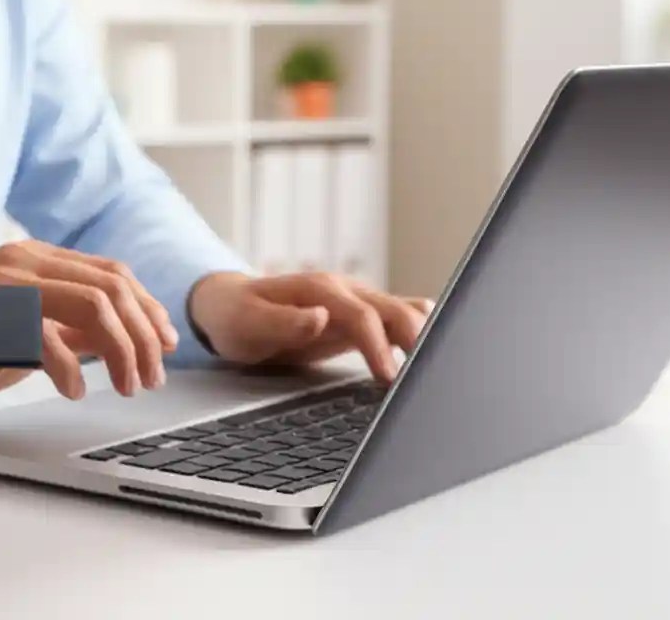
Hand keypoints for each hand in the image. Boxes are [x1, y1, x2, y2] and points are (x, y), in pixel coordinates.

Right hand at [0, 240, 178, 408]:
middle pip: (112, 288)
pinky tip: (74, 391)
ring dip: (122, 352)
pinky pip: (50, 339)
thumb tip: (131, 337)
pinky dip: (71, 370)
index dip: (148, 309)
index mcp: (35, 257)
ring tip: (127, 387)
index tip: (167, 344)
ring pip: (94, 306)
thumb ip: (75, 324)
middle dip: (143, 336)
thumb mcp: (31, 330)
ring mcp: (5, 284)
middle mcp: (23, 260)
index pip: (112, 272)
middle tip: (152, 378)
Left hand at [188, 272, 434, 381]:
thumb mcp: (247, 322)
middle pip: (396, 311)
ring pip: (404, 313)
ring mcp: (356, 303)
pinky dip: (419, 337)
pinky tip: (433, 360)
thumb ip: (282, 321)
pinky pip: (398, 322)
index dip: (380, 347)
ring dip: (425, 338)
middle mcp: (344, 291)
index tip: (390, 379)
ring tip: (440, 373)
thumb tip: (320, 317)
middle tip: (430, 380)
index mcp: (320, 290)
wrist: (229, 306)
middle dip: (417, 341)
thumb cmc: (236, 317)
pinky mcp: (361, 319)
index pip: (363, 316)